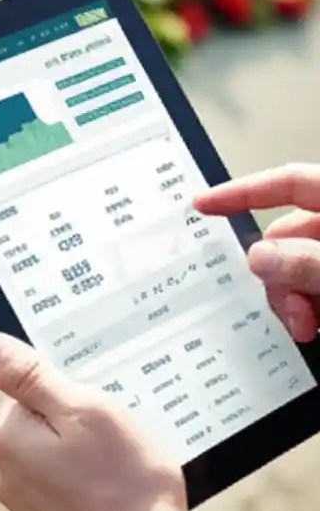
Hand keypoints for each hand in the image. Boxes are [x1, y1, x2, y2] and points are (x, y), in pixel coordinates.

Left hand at [0, 331, 229, 510]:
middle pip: (46, 420)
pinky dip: (97, 484)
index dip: (72, 388)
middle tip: (118, 437)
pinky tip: (120, 493)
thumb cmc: (124, 488)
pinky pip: (73, 487)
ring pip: (63, 454)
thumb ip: (31, 376)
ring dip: (92, 454)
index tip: (101, 403)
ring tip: (123, 469)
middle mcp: (7, 472)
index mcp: (7, 437)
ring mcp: (29, 504)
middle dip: (82, 421)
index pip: (30, 386)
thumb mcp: (83, 411)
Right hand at [194, 163, 319, 342]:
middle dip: (280, 278)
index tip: (203, 205)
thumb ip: (310, 263)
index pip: (290, 183)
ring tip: (307, 327)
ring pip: (299, 270)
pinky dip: (310, 309)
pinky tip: (316, 326)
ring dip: (295, 301)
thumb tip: (260, 257)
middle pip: (290, 239)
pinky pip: (314, 289)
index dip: (245, 192)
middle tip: (290, 314)